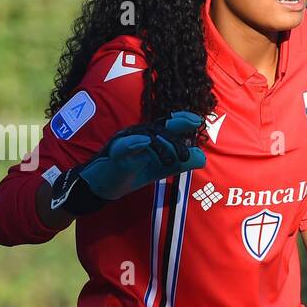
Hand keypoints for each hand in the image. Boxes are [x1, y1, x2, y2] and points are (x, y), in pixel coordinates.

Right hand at [49, 110, 205, 214]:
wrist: (104, 186)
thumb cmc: (132, 173)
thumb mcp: (160, 169)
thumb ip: (180, 163)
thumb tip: (202, 157)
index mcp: (149, 137)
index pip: (166, 124)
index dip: (181, 119)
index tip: (197, 120)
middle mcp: (137, 135)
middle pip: (159, 128)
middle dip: (175, 139)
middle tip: (186, 156)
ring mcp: (124, 142)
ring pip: (145, 136)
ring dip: (162, 146)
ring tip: (173, 159)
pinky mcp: (113, 154)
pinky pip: (123, 146)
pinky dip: (133, 143)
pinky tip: (144, 143)